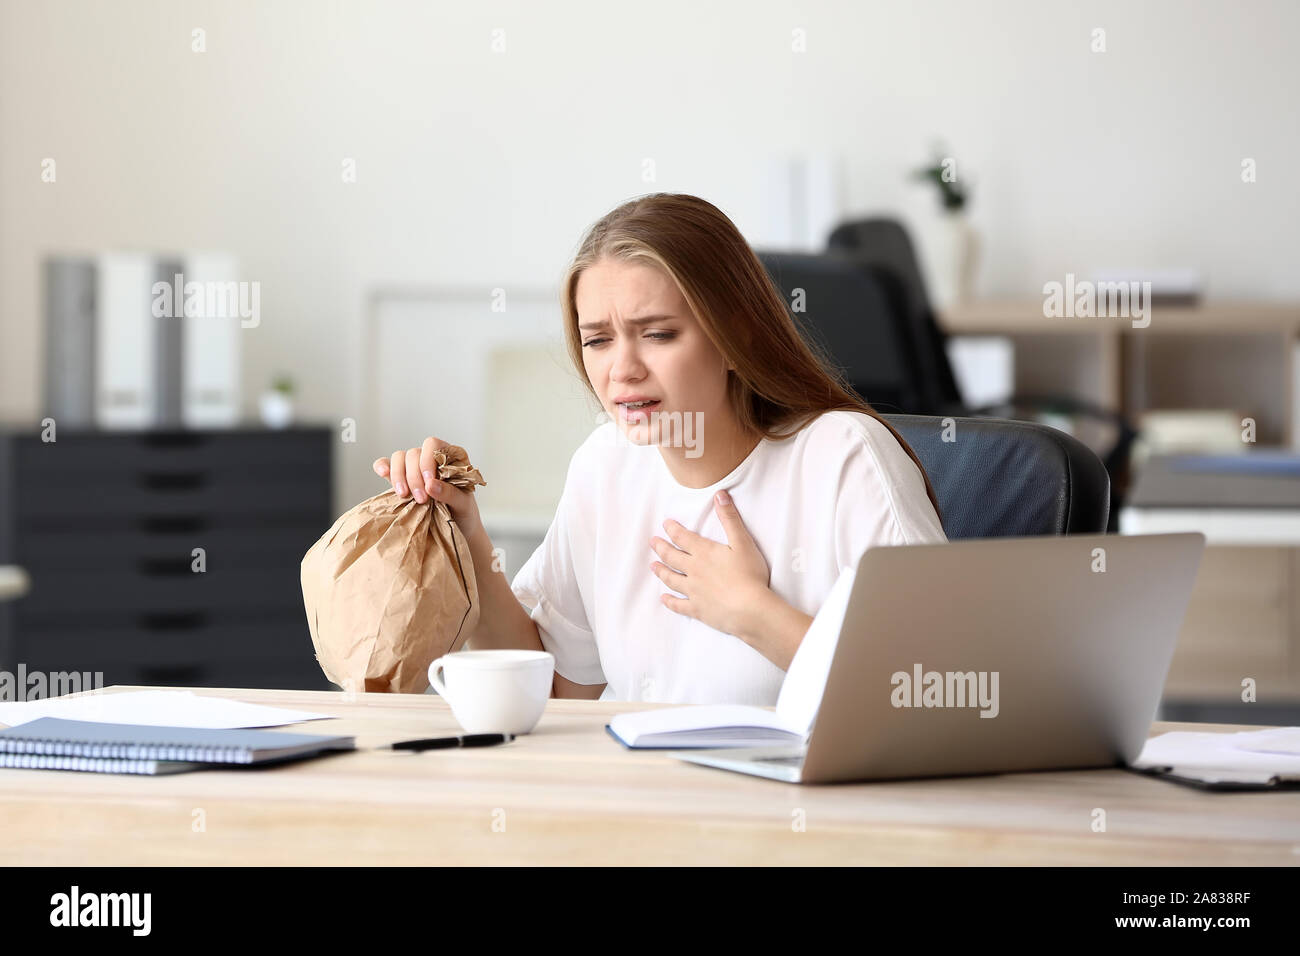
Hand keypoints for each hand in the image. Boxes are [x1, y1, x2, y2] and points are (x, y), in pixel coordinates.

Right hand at [372, 437, 484, 541]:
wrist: (457, 527)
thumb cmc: (464, 511)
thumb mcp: (464, 504)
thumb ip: (450, 493)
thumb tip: (430, 484)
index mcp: (451, 456)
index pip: (432, 444)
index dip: (427, 461)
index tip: (429, 482)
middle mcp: (431, 457)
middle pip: (413, 453)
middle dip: (414, 477)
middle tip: (421, 499)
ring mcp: (415, 467)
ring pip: (399, 458)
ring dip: (399, 476)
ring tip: (404, 495)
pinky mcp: (401, 478)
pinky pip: (387, 465)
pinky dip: (382, 466)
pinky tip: (383, 474)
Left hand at [649, 490, 770, 638]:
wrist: (749, 609)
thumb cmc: (750, 574)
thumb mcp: (743, 542)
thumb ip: (730, 518)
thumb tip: (720, 494)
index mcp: (704, 552)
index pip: (682, 537)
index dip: (672, 529)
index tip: (665, 524)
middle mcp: (693, 570)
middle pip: (672, 557)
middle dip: (661, 548)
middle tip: (652, 542)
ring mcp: (693, 591)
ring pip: (671, 579)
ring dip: (661, 571)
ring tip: (653, 566)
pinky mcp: (697, 609)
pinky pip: (679, 605)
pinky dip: (670, 602)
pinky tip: (663, 599)